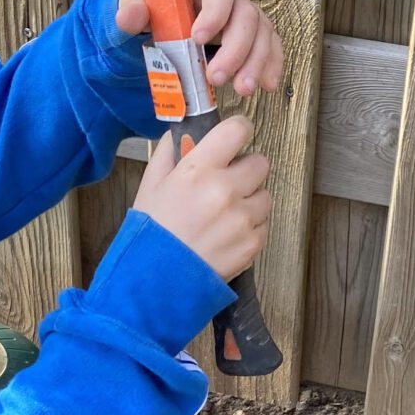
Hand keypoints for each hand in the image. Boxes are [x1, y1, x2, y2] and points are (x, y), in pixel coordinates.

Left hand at [115, 0, 283, 98]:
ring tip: (242, 89)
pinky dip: (271, 64)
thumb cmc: (156, 4)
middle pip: (246, 15)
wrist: (165, 10)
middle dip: (235, 50)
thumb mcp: (140, 3)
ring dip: (256, 62)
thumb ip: (134, 10)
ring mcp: (245, 13)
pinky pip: (270, 45)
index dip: (215, 12)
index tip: (198, 40)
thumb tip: (127, 18)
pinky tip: (267, 85)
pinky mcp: (253, 33)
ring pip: (262, 32)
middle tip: (216, 78)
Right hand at [132, 114, 271, 279]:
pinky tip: (226, 236)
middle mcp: (225, 190)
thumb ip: (169, 154)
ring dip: (250, 201)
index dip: (238, 131)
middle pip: (260, 163)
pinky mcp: (253, 244)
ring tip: (224, 216)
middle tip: (227, 184)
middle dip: (246, 171)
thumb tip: (181, 135)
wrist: (155, 284)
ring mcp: (242, 219)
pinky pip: (264, 224)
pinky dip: (250, 228)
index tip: (235, 138)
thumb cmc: (150, 234)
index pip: (237, 130)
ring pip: (265, 195)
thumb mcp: (151, 186)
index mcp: (198, 170)